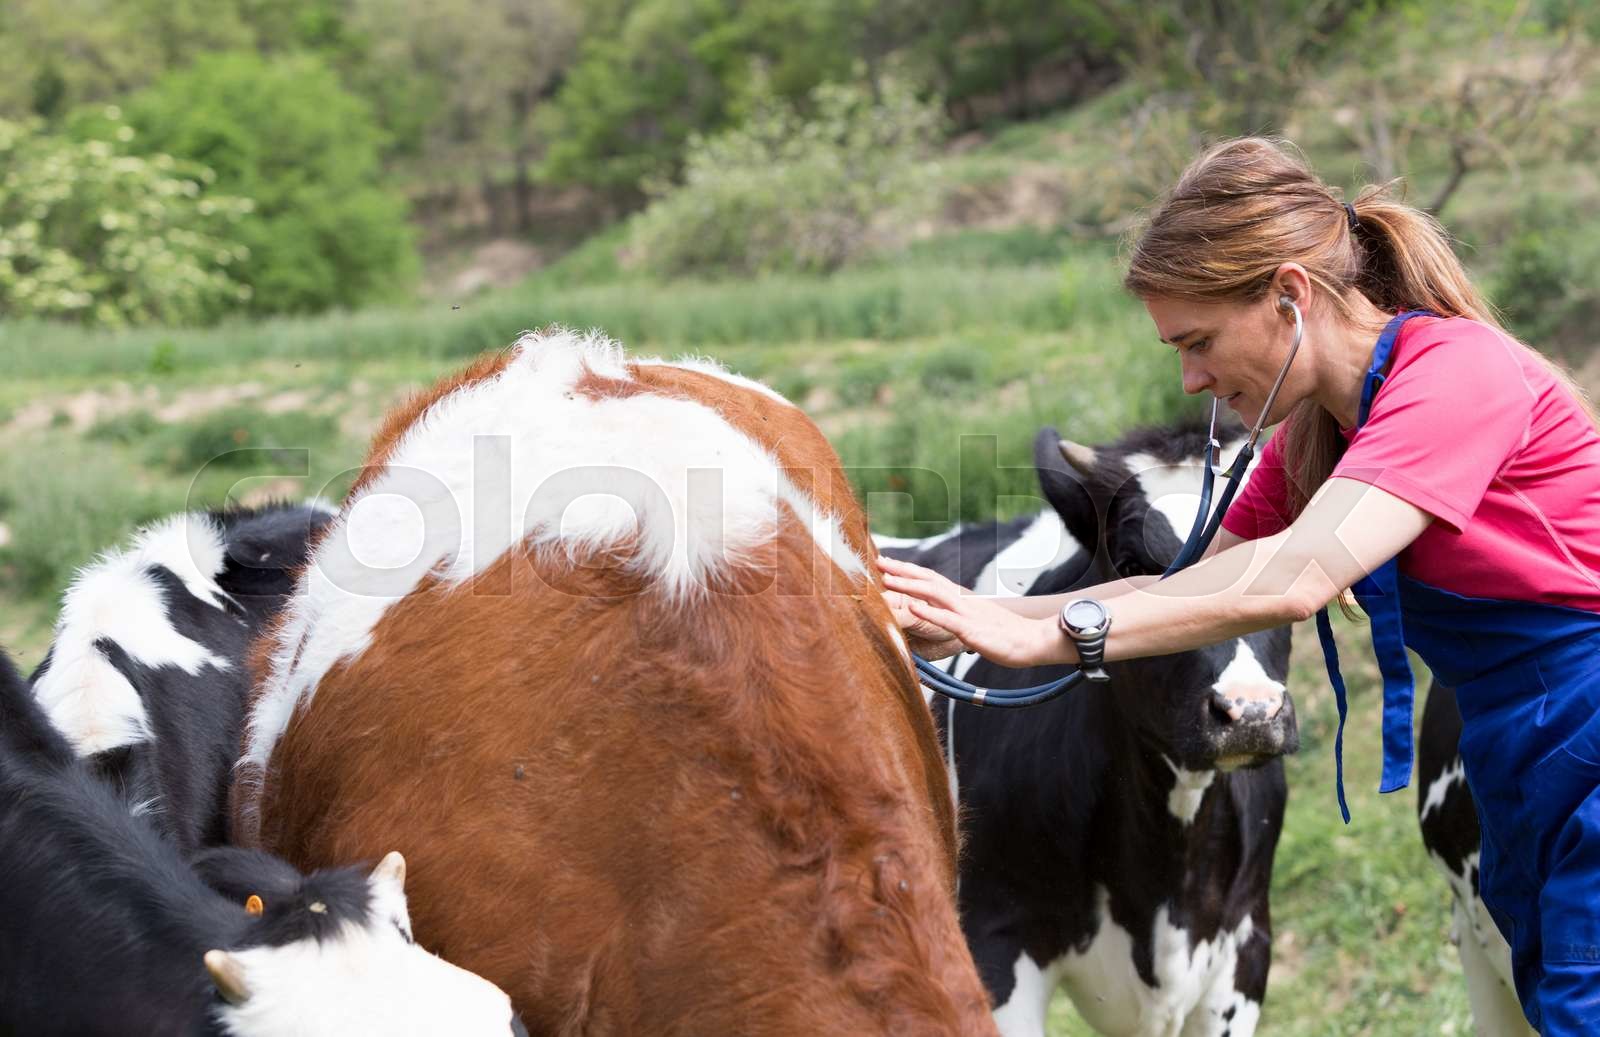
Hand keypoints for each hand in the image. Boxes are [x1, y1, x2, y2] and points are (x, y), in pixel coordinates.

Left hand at [876, 555, 1057, 668]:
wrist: (1036, 641)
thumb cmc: (1007, 636)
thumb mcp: (978, 623)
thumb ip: (960, 618)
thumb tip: (946, 617)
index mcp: (963, 599)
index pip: (931, 580)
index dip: (909, 571)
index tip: (887, 563)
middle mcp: (963, 601)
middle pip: (928, 580)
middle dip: (902, 571)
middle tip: (877, 561)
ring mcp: (968, 614)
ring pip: (934, 594)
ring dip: (909, 586)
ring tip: (887, 579)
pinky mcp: (973, 631)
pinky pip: (948, 620)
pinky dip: (929, 612)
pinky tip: (913, 606)